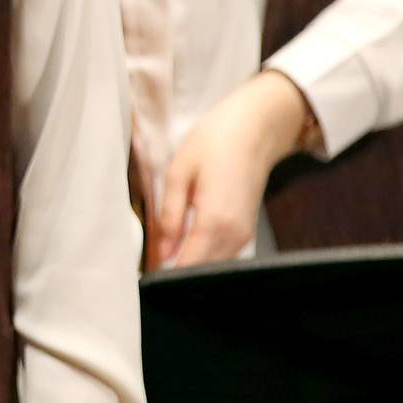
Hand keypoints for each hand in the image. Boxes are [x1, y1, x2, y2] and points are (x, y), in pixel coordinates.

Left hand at [147, 69, 316, 269]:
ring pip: (214, 265)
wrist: (255, 129)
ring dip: (192, 262)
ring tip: (168, 248)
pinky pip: (224, 254)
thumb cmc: (215, 143)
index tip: (147, 272)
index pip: (188, 266)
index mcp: (214, 221)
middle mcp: (234, 234)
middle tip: (154, 259)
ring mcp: (244, 234)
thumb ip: (169, 216)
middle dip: (178, 270)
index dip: (166, 273)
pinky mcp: (247, 231)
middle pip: (203, 270)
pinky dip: (205, 253)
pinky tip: (187, 241)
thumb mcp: (179, 173)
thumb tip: (161, 250)